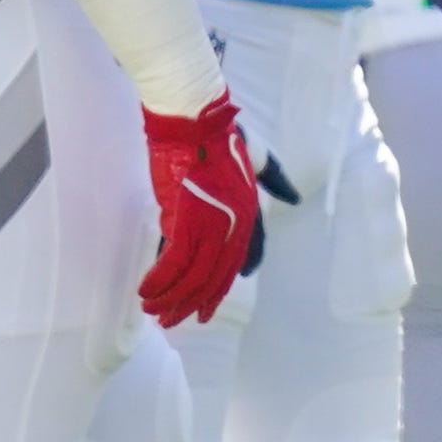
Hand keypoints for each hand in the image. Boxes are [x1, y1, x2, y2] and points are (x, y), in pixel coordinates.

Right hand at [138, 94, 258, 326]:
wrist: (195, 122)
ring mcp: (212, 225)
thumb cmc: (221, 135)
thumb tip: (294, 198)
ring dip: (173, 298)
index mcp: (251, 212)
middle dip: (195, 303)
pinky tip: (146, 293)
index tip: (208, 304)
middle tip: (177, 320)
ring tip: (156, 312)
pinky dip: (159, 281)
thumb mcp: (257, 159)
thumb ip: (275, 179)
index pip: (241, 260)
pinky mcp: (185, 220)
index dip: (224, 285)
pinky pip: (172, 262)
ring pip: (194, 276)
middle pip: (216, 277)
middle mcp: (235, 225)